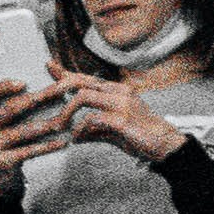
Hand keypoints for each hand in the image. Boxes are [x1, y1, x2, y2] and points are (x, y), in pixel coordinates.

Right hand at [0, 76, 65, 191]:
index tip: (24, 83)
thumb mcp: (8, 122)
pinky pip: (27, 151)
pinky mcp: (0, 162)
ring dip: (45, 125)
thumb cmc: (10, 141)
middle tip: (61, 91)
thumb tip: (50, 70)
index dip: (3, 87)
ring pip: (20, 132)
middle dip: (38, 99)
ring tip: (65, 120)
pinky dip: (46, 146)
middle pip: (9, 110)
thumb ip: (21, 101)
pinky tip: (62, 142)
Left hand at [54, 59, 187, 168]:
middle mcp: (120, 91)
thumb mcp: (113, 130)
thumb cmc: (140, 137)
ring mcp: (122, 103)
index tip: (49, 66)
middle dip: (59, 88)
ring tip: (60, 126)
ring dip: (67, 112)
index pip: (87, 77)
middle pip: (81, 81)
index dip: (66, 73)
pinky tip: (77, 138)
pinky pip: (92, 118)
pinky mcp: (123, 119)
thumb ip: (94, 128)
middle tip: (46, 102)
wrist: (167, 146)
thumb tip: (75, 135)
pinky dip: (80, 129)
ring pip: (83, 96)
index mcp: (117, 90)